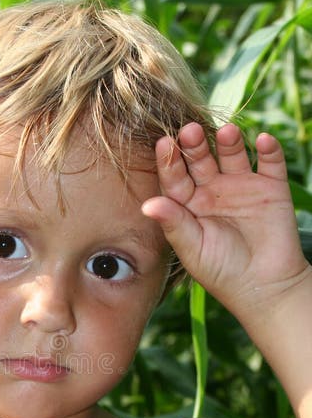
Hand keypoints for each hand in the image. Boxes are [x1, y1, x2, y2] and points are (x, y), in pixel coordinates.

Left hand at [142, 122, 307, 315]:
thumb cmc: (221, 272)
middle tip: (190, 130)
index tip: (163, 144)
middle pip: (200, 160)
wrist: (264, 286)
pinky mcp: (271, 187)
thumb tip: (146, 205)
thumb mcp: (193, 248)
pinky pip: (270, 162)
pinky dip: (268, 150)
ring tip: (226, 132)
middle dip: (195, 145)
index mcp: (189, 205)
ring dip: (229, 141)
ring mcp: (242, 186)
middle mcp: (213, 191)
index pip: (175, 178)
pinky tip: (262, 140)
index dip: (169, 161)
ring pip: (232, 155)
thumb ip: (173, 224)